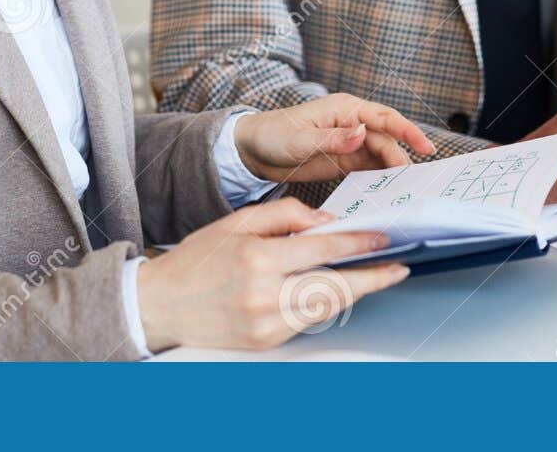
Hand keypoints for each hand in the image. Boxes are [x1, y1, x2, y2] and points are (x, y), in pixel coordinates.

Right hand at [134, 197, 409, 351]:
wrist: (161, 304)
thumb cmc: (196, 259)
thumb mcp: (237, 222)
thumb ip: (285, 215)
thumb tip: (325, 222)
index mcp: (257, 259)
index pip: (323, 249)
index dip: (358, 244)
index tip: (381, 239)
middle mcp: (265, 296)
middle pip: (335, 288)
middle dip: (371, 277)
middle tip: (395, 267)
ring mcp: (267, 324)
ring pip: (326, 308)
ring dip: (354, 293)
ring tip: (373, 278)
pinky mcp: (266, 341)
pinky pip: (307, 321)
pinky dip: (325, 305)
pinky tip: (335, 292)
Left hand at [233, 93, 436, 183]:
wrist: (253, 151)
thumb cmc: (272, 135)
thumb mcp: (300, 139)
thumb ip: (333, 138)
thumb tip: (363, 133)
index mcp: (344, 109)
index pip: (384, 117)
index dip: (407, 130)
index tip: (426, 147)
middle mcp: (352, 124)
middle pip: (387, 141)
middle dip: (401, 160)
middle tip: (413, 184)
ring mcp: (350, 143)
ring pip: (381, 156)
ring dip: (393, 172)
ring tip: (406, 192)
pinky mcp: (344, 161)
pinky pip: (369, 169)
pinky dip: (380, 180)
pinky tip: (386, 194)